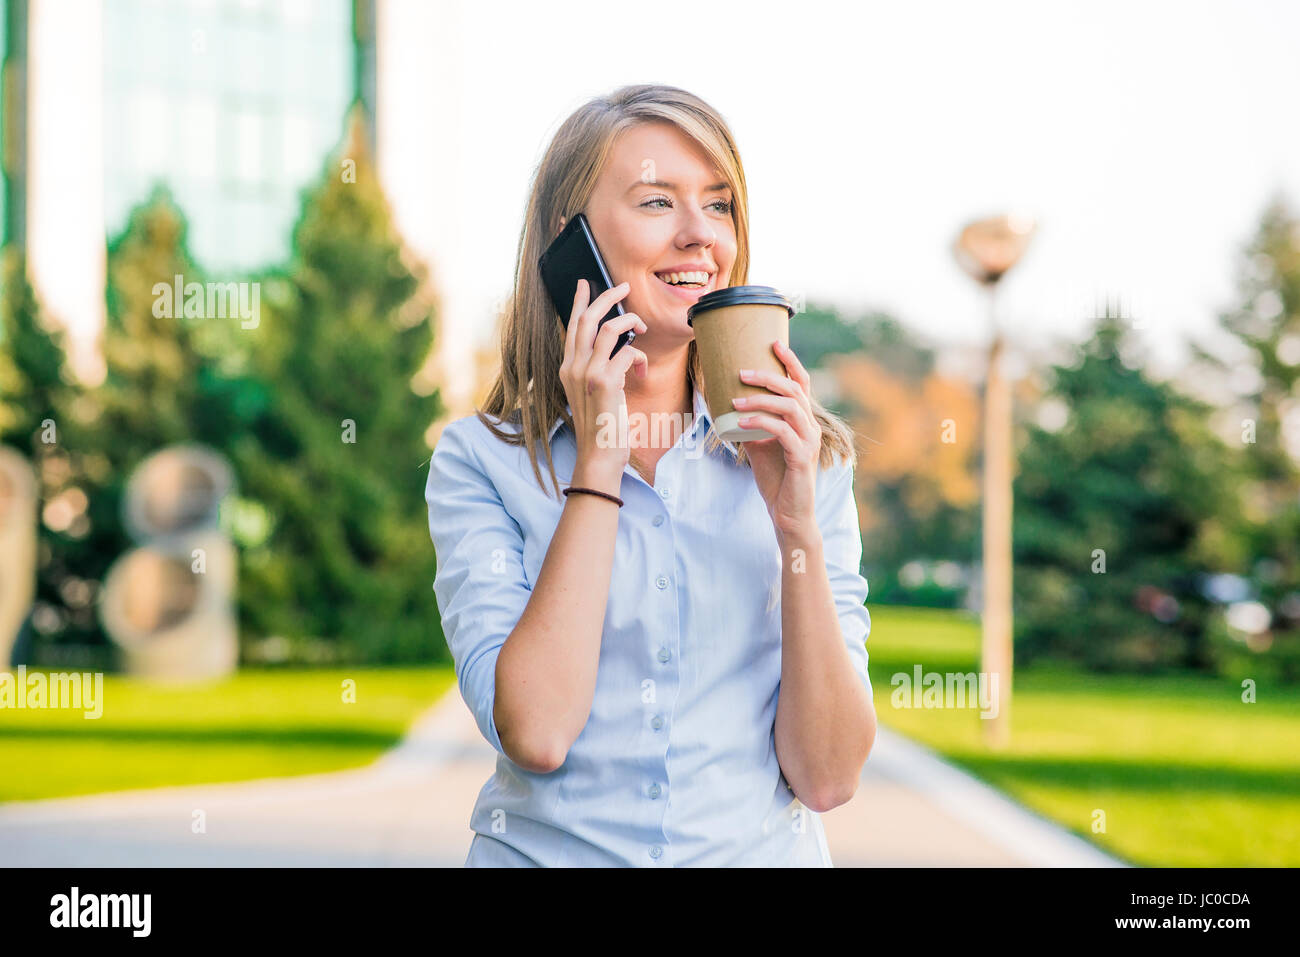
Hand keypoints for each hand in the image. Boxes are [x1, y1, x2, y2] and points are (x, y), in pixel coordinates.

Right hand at [560, 279, 647, 491]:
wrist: (598, 455)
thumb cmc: (600, 427)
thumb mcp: (590, 394)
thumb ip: (596, 370)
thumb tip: (616, 348)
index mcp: (567, 368)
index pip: (571, 326)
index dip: (580, 301)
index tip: (586, 283)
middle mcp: (572, 367)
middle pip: (587, 318)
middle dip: (607, 296)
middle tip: (624, 286)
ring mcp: (587, 373)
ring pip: (609, 328)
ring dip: (631, 321)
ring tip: (643, 327)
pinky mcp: (605, 382)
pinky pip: (628, 352)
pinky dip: (641, 358)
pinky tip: (642, 372)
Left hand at [732, 340, 821, 540]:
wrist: (788, 514)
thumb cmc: (776, 480)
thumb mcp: (759, 447)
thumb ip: (752, 426)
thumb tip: (729, 405)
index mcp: (803, 421)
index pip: (801, 384)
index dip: (790, 361)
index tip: (774, 343)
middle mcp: (811, 427)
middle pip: (794, 390)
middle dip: (768, 376)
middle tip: (741, 372)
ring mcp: (809, 441)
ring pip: (790, 407)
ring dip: (760, 400)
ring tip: (735, 400)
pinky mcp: (802, 457)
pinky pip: (782, 432)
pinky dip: (761, 423)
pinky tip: (742, 422)